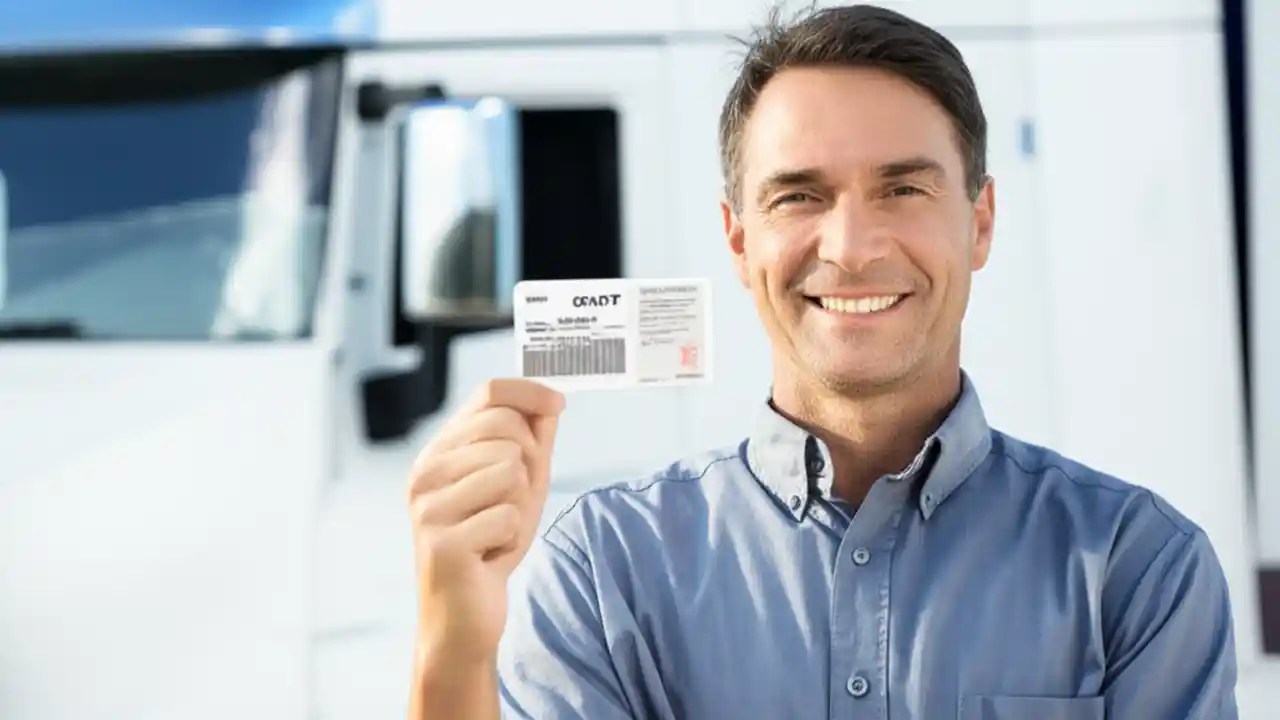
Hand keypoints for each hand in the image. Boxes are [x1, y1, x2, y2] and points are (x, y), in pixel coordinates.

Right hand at [407, 379, 565, 664]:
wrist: (465, 615)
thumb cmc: (492, 545)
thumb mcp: (522, 486)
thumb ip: (534, 443)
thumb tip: (551, 400)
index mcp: (440, 451)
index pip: (488, 394)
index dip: (530, 392)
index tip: (558, 403)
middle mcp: (426, 472)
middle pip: (505, 429)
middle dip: (529, 464)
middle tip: (514, 502)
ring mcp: (429, 506)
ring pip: (511, 472)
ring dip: (520, 507)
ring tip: (496, 530)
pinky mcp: (441, 541)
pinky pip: (508, 517)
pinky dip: (512, 538)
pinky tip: (489, 555)